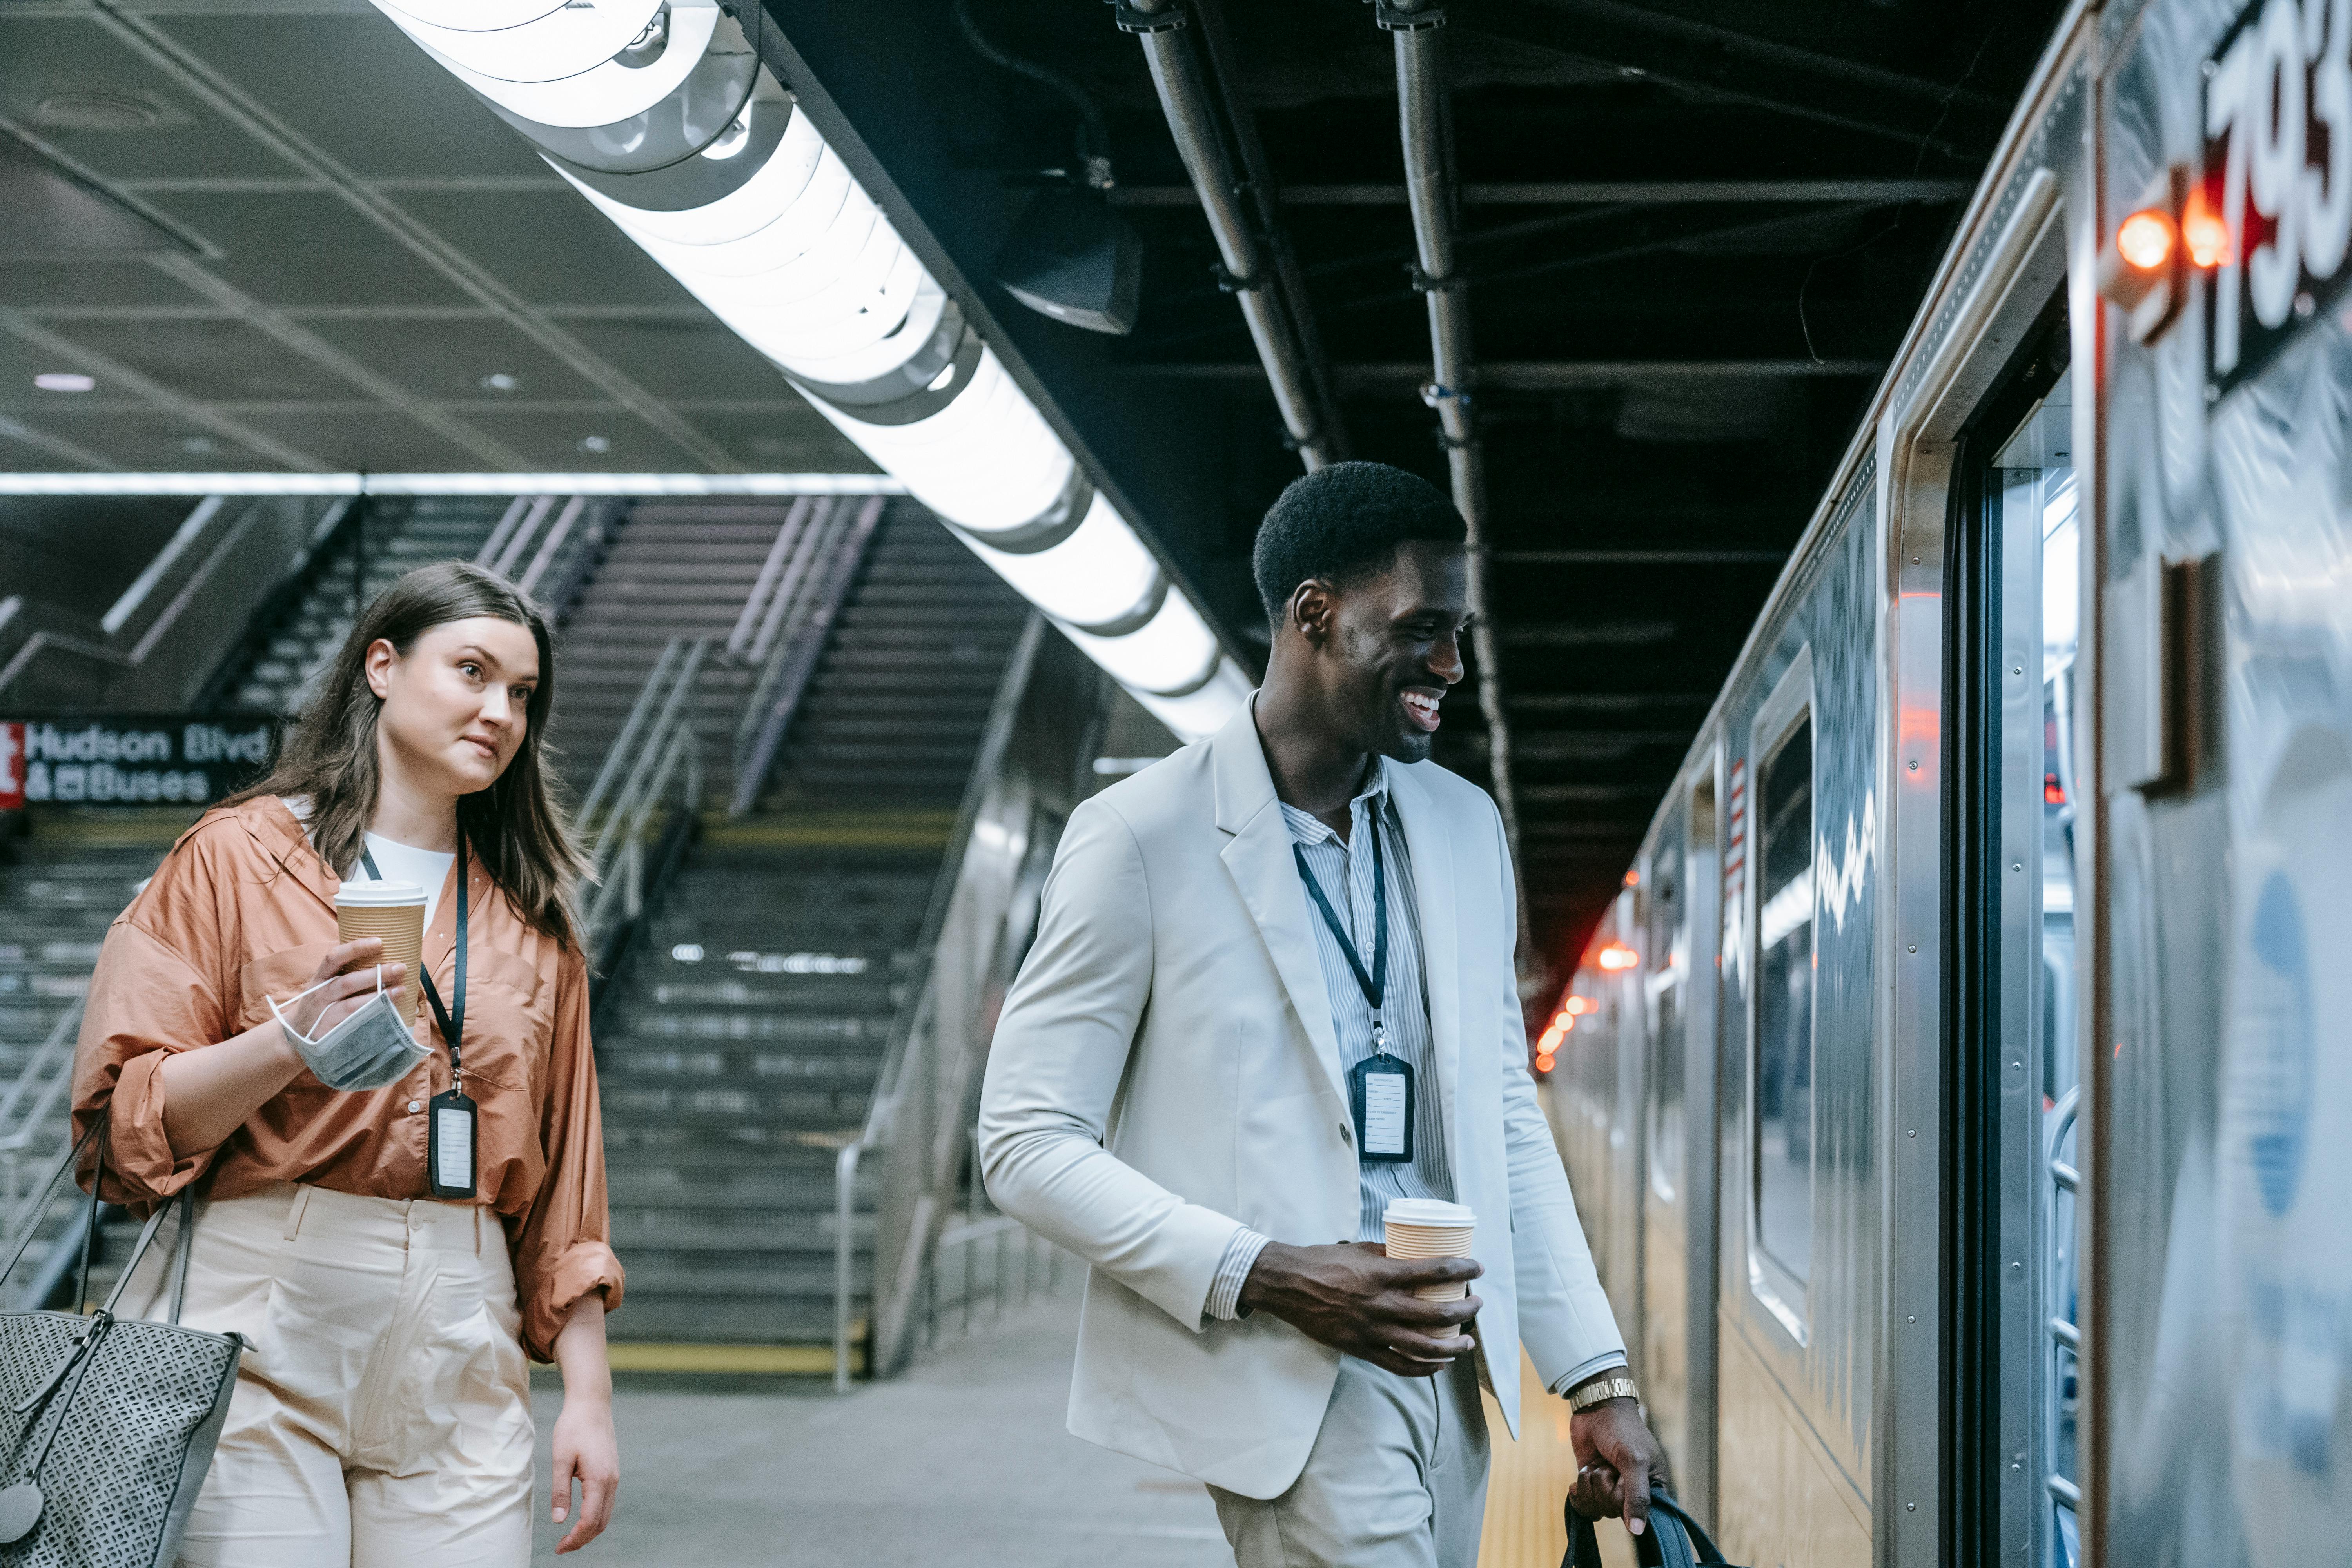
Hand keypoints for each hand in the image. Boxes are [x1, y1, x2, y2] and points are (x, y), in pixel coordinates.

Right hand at [279, 939, 405, 1041]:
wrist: (296, 1035)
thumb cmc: (321, 1003)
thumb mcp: (325, 984)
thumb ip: (346, 971)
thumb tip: (384, 955)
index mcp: (320, 978)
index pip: (334, 957)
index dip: (355, 948)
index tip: (379, 941)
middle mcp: (320, 995)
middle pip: (348, 982)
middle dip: (375, 974)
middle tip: (401, 967)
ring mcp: (323, 1016)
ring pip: (351, 1006)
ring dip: (378, 998)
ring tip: (401, 989)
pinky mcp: (330, 1035)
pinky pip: (353, 1026)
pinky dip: (372, 1019)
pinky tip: (390, 1014)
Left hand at [549, 1391, 617, 1553]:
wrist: (592, 1404)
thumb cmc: (573, 1427)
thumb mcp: (560, 1459)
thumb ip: (560, 1491)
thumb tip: (559, 1521)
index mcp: (600, 1479)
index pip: (590, 1521)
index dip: (575, 1539)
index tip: (559, 1548)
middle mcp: (612, 1481)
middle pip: (601, 1523)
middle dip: (582, 1539)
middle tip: (561, 1548)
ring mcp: (614, 1477)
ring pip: (606, 1514)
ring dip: (589, 1530)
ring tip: (568, 1537)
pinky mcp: (612, 1472)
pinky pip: (606, 1503)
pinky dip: (594, 1517)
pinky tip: (579, 1517)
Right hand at [1236, 1240, 1481, 1377]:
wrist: (1287, 1285)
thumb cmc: (1321, 1261)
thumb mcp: (1358, 1248)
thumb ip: (1388, 1253)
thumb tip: (1414, 1255)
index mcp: (1382, 1274)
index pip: (1434, 1271)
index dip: (1461, 1269)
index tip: (1477, 1268)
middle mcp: (1381, 1305)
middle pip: (1437, 1313)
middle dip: (1465, 1310)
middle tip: (1477, 1304)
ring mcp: (1371, 1331)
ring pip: (1423, 1347)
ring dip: (1452, 1346)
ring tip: (1467, 1342)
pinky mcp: (1360, 1349)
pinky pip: (1398, 1365)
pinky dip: (1423, 1368)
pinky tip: (1439, 1364)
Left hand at [1566, 1393, 1667, 1536]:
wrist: (1596, 1409)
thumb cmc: (1622, 1430)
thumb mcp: (1634, 1461)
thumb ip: (1637, 1497)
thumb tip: (1637, 1531)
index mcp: (1653, 1489)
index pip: (1641, 1517)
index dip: (1626, 1501)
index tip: (1622, 1481)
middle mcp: (1632, 1493)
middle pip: (1613, 1511)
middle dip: (1604, 1485)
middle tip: (1609, 1463)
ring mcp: (1611, 1489)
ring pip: (1596, 1508)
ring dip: (1590, 1483)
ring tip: (1597, 1464)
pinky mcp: (1592, 1485)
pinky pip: (1584, 1506)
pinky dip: (1578, 1493)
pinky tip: (1578, 1480)